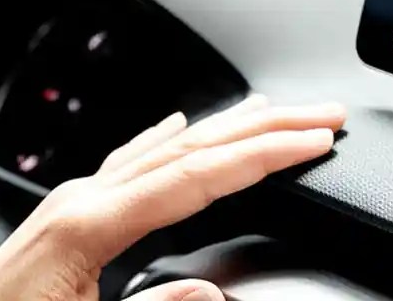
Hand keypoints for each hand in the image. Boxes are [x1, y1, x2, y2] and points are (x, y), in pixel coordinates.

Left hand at [0, 94, 345, 300]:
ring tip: (277, 111)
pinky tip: (181, 124)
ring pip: (168, 145)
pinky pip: (132, 159)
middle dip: (267, 125)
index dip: (266, 154)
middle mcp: (84, 198)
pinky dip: (169, 138)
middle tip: (323, 114)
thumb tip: (217, 295)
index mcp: (91, 223)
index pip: (201, 175)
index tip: (316, 140)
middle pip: (194, 145)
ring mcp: (74, 200)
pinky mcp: (68, 214)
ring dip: (230, 126)